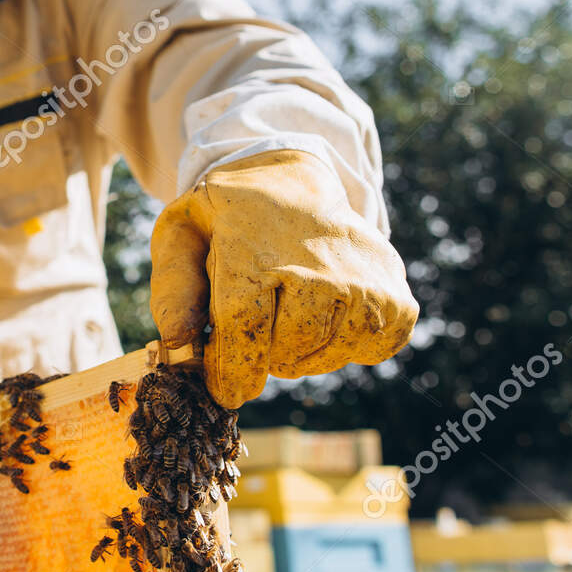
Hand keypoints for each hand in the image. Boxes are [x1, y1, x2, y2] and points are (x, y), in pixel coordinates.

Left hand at [149, 149, 416, 407]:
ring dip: (300, 350)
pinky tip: (329, 309)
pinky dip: (344, 345)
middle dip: (261, 353)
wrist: (293, 182)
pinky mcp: (397, 298)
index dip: (232, 373)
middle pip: (285, 355)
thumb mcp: (181, 236)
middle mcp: (316, 266)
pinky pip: (368, 352)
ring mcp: (364, 282)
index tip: (227, 389)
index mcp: (255, 250)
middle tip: (258, 317)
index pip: (246, 333)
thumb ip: (173, 291)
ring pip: (322, 359)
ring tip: (290, 306)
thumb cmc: (229, 222)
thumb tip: (181, 345)